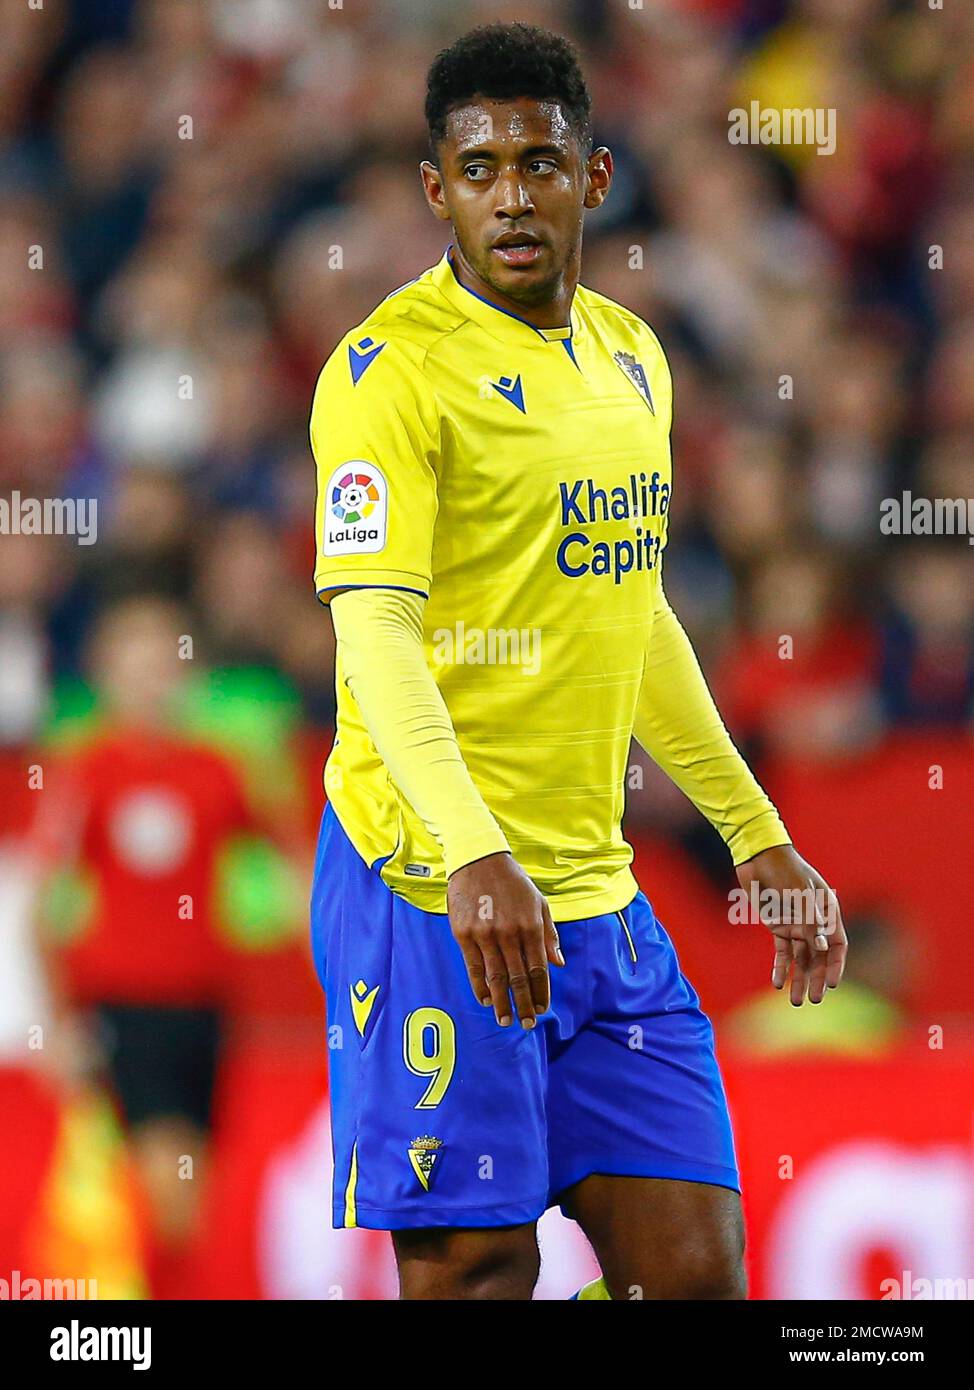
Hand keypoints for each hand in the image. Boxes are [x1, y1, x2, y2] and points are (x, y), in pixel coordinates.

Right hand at [447, 852, 563, 1028]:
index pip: (538, 969)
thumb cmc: (512, 882)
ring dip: (502, 1002)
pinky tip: (486, 999)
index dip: (540, 992)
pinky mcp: (464, 933)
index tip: (542, 1009)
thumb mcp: (538, 902)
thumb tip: (558, 964)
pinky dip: (480, 986)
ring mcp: (485, 935)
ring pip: (496, 977)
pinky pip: (473, 966)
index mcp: (531, 926)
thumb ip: (549, 934)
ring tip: (505, 1020)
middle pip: (518, 978)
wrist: (478, 860)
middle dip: (524, 1004)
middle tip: (527, 1023)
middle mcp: (509, 933)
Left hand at [735, 844, 846, 1005]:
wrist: (759, 858)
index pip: (837, 946)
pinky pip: (782, 952)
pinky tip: (779, 983)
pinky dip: (781, 968)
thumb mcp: (800, 894)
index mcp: (827, 912)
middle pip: (819, 957)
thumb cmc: (785, 870)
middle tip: (815, 1000)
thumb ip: (809, 922)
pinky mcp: (778, 927)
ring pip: (800, 959)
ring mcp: (796, 926)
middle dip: (817, 979)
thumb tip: (820, 947)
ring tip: (796, 1001)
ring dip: (799, 979)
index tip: (832, 985)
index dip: (835, 966)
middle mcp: (814, 923)